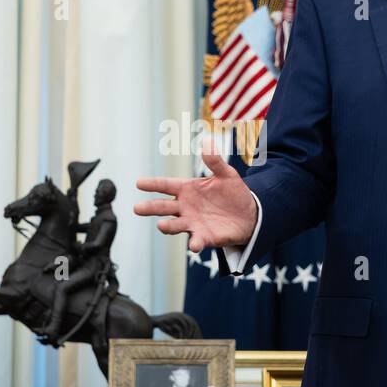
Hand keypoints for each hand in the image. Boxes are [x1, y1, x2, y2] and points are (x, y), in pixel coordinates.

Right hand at [134, 143, 257, 252]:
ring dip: (167, 226)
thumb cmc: (233, 192)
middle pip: (163, 206)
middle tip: (137, 208)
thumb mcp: (226, 174)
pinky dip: (194, 243)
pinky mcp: (204, 237)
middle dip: (150, 207)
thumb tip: (208, 142)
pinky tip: (194, 244)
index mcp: (187, 189)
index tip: (139, 183)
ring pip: (174, 225)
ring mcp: (192, 223)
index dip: (152, 184)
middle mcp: (185, 207)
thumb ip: (215, 161)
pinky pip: (196, 241)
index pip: (165, 185)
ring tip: (160, 225)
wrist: (249, 215)